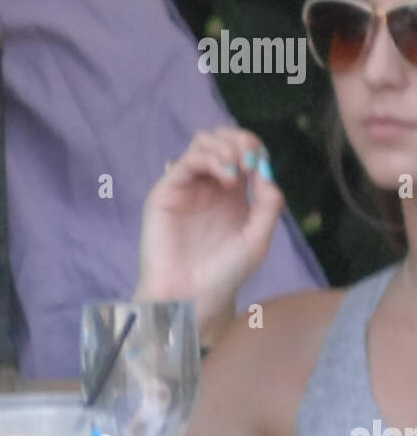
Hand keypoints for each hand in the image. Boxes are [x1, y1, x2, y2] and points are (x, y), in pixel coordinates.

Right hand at [135, 128, 283, 339]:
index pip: (243, 152)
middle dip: (240, 140)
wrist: (192, 296)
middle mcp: (210, 184)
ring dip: (224, 148)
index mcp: (233, 194)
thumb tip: (264, 168)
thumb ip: (268, 204)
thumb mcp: (258, 239)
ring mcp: (188, 185)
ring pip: (203, 142)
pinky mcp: (167, 189)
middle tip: (249, 160)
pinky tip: (225, 177)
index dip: (255, 149)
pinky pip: (186, 160)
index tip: (261, 166)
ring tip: (235, 172)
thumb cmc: (225, 274)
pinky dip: (210, 159)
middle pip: (222, 139)